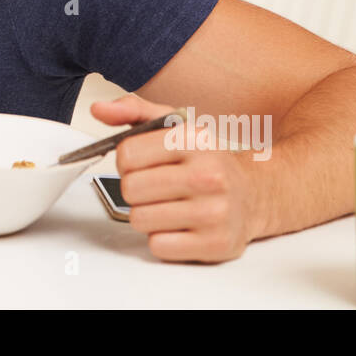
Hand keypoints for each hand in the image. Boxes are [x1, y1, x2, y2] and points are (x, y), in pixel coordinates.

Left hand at [91, 93, 261, 262]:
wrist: (255, 194)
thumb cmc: (208, 162)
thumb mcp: (176, 127)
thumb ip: (135, 112)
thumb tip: (100, 110)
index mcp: (194, 140)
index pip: (127, 154)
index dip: (127, 162)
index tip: (142, 164)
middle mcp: (208, 174)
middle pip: (130, 189)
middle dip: (135, 190)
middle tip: (155, 187)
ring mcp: (214, 211)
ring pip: (140, 219)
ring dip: (147, 215)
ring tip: (169, 206)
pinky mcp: (215, 244)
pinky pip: (158, 246)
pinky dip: (162, 239)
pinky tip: (180, 225)